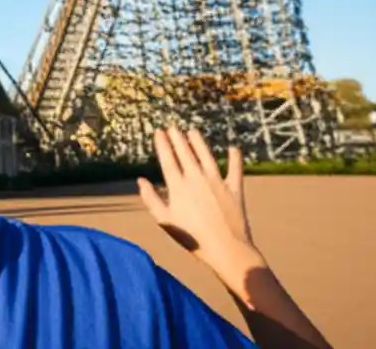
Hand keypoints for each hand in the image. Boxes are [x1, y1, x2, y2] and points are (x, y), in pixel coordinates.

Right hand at [138, 128, 265, 293]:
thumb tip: (140, 180)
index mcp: (178, 186)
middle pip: (185, 152)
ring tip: (193, 131)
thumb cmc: (191, 238)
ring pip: (206, 155)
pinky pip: (235, 168)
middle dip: (177, 138)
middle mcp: (197, 178)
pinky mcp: (234, 188)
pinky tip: (233, 148)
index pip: (168, 159)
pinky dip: (235, 158)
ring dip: (199, 142)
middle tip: (173, 127)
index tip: (159, 131)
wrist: (225, 248)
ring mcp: (217, 182)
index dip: (163, 143)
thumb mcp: (164, 220)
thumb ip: (150, 199)